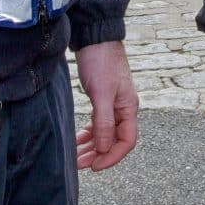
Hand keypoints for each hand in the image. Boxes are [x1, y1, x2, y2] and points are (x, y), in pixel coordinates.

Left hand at [74, 41, 138, 170]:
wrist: (95, 38)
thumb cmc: (101, 62)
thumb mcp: (102, 93)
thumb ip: (104, 122)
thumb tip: (104, 148)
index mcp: (129, 108)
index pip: (126, 141)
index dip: (112, 156)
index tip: (95, 166)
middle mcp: (123, 108)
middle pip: (114, 140)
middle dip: (98, 154)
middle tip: (79, 165)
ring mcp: (113, 104)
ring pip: (104, 133)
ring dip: (91, 147)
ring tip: (76, 158)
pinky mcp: (102, 99)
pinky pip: (97, 123)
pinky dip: (88, 134)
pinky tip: (77, 141)